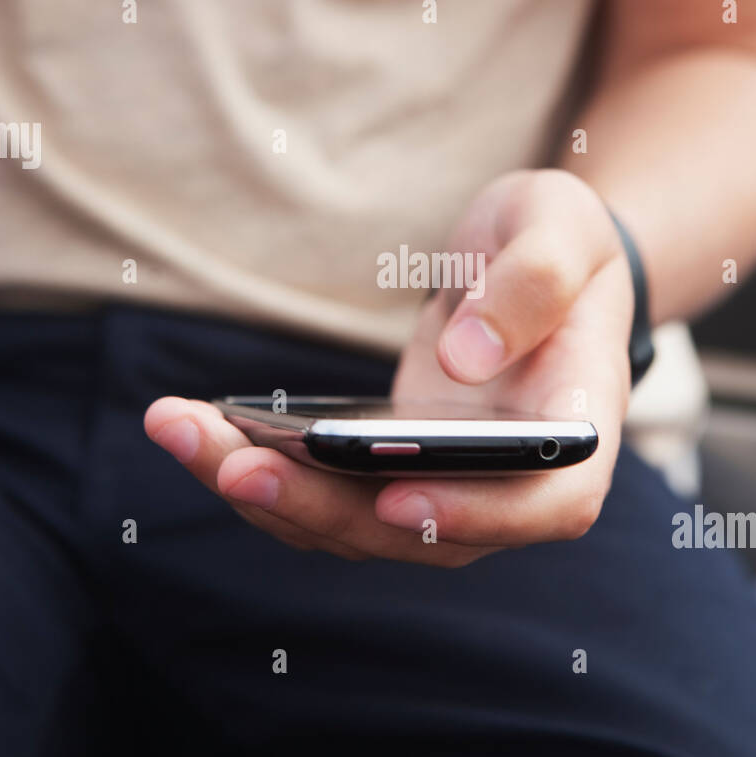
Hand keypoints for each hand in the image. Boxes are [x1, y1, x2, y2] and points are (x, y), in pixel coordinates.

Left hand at [144, 169, 633, 565]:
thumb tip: (461, 362)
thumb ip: (532, 283)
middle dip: (321, 507)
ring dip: (267, 494)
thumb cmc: (560, 236)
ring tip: (179, 428)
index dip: (475, 514)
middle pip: (424, 532)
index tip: (396, 500)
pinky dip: (261, 472)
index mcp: (576, 421)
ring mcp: (451, 483)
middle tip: (233, 466)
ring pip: (359, 525)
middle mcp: (514, 477)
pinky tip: (194, 426)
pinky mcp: (394, 471)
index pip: (548, 502)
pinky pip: (329, 495)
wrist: (530, 260)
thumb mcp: (561, 224)